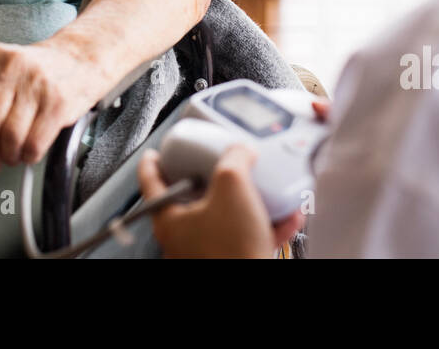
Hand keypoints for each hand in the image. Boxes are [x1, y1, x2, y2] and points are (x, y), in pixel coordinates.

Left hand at [0, 41, 100, 173]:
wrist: (81, 60)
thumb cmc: (34, 77)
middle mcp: (12, 66)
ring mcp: (37, 83)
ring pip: (9, 135)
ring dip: (6, 157)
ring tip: (10, 157)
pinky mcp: (58, 102)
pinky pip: (34, 142)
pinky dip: (27, 156)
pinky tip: (28, 153)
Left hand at [136, 143, 306, 257]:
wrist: (254, 288)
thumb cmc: (232, 248)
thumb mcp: (232, 185)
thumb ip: (234, 159)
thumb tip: (241, 151)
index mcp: (169, 220)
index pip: (151, 183)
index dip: (153, 162)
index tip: (156, 152)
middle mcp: (185, 238)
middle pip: (193, 197)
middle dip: (213, 178)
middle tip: (220, 163)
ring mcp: (209, 251)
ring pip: (227, 216)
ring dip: (250, 200)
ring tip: (264, 188)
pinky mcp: (234, 260)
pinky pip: (249, 235)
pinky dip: (268, 223)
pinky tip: (287, 215)